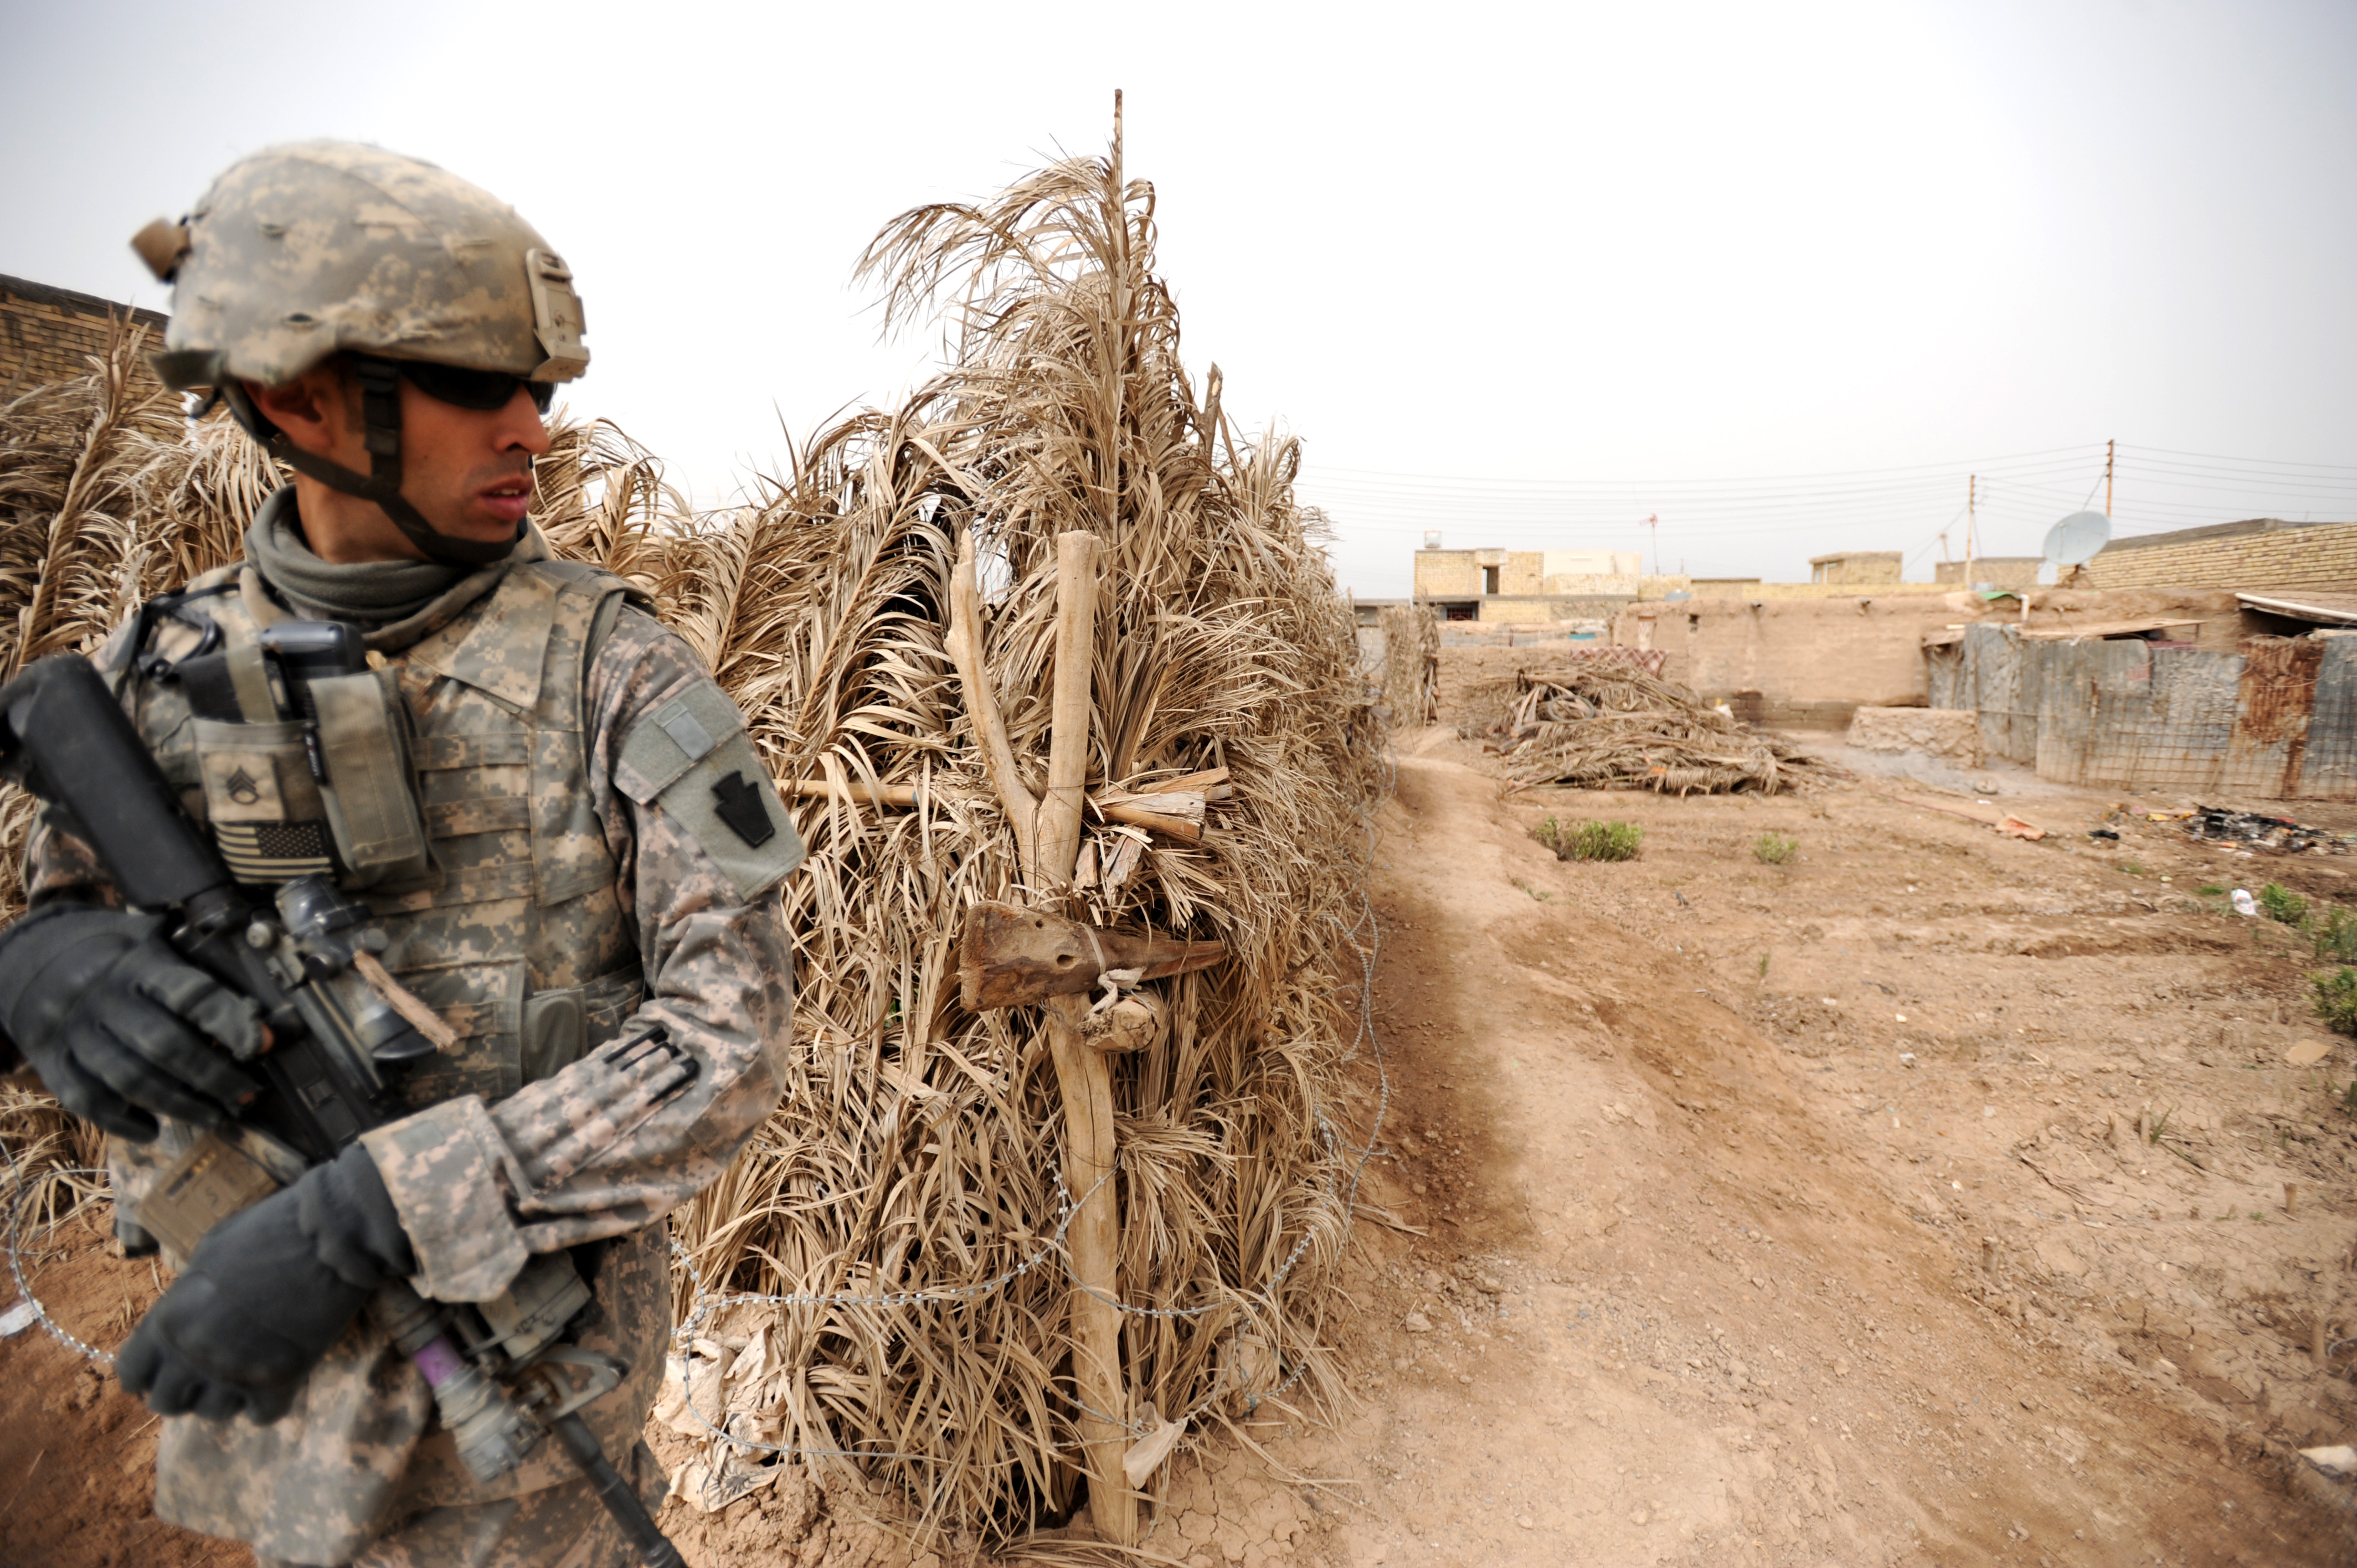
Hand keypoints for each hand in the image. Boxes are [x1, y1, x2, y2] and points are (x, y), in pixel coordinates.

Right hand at [0, 905, 262, 1139]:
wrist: (30, 959)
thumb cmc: (112, 953)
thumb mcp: (153, 939)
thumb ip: (199, 972)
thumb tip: (264, 1018)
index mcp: (137, 965)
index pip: (189, 994)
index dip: (229, 1022)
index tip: (264, 1045)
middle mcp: (103, 999)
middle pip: (164, 1045)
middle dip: (213, 1076)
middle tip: (246, 1093)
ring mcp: (74, 1033)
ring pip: (131, 1080)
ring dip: (180, 1104)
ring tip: (216, 1114)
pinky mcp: (53, 1063)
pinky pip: (89, 1101)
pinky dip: (125, 1122)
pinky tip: (154, 1130)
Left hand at [117, 1143, 413, 1422]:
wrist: (332, 1234)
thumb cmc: (270, 1230)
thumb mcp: (210, 1253)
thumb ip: (189, 1296)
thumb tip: (185, 1317)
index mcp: (171, 1318)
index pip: (132, 1372)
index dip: (146, 1374)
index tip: (164, 1369)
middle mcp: (195, 1352)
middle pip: (167, 1404)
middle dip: (184, 1391)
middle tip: (208, 1371)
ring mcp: (237, 1371)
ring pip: (214, 1415)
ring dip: (226, 1397)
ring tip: (246, 1370)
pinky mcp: (281, 1380)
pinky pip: (261, 1417)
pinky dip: (267, 1402)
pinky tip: (276, 1377)